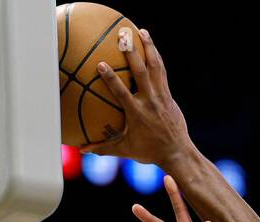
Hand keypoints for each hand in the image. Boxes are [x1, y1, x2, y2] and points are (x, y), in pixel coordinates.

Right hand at [81, 29, 190, 166]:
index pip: (122, 92)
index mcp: (137, 113)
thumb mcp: (125, 150)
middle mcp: (150, 101)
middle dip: (132, 53)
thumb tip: (82, 150)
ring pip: (155, 67)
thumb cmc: (149, 152)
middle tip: (123, 35)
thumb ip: (104, 149)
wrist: (177, 152)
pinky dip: (157, 57)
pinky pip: (162, 72)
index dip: (111, 78)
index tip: (100, 64)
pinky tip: (151, 46)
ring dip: (149, 47)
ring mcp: (161, 96)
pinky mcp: (168, 95)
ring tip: (141, 31)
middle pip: (141, 72)